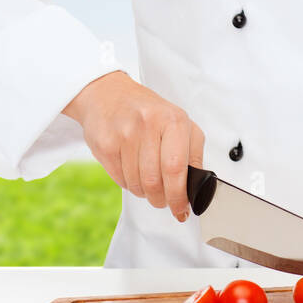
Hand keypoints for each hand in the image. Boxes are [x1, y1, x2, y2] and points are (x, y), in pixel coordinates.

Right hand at [62, 70, 204, 221]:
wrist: (108, 94)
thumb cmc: (147, 112)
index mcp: (173, 120)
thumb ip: (192, 153)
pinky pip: (120, 180)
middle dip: (161, 199)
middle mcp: (148, 124)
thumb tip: (197, 188)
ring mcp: (124, 134)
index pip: (177, 168)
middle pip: (155, 181)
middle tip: (163, 200)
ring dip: (145, 192)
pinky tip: (131, 170)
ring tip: (146, 180)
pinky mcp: (105, 145)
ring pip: (137, 185)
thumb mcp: (178, 123)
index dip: (179, 195)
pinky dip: (129, 184)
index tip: (181, 209)